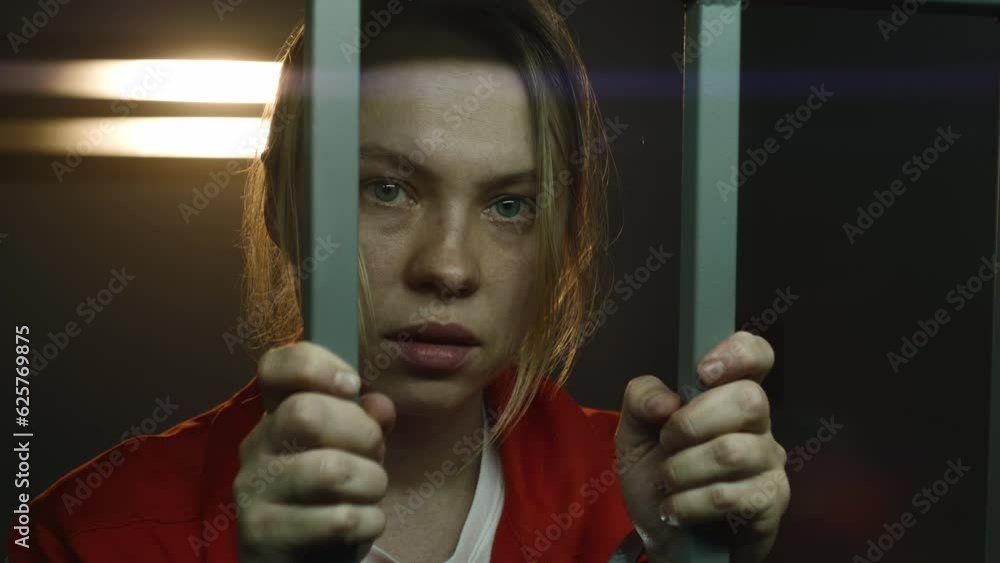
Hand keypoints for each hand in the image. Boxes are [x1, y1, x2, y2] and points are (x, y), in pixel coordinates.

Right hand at [235, 342, 396, 562]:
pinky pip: (339, 519)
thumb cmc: (326, 501)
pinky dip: (370, 521)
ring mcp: (254, 491)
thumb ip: (365, 424)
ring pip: (330, 469)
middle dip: (361, 433)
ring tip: (370, 494)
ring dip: (371, 482)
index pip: (275, 367)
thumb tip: (380, 405)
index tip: (352, 385)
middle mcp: (255, 448)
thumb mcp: (350, 455)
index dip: (317, 365)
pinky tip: (364, 525)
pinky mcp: (263, 535)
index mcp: (276, 417)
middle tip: (373, 455)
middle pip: (306, 413)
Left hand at [615, 331, 788, 562]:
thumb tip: (665, 399)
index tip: (703, 372)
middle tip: (667, 443)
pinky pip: (730, 496)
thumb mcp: (633, 434)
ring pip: (732, 452)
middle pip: (749, 399)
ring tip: (666, 483)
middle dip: (692, 423)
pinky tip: (677, 510)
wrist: (663, 540)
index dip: (737, 353)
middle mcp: (757, 425)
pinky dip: (688, 504)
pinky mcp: (770, 502)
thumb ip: (640, 399)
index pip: (756, 355)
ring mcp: (768, 463)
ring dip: (682, 470)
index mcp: (726, 397)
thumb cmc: (656, 480)